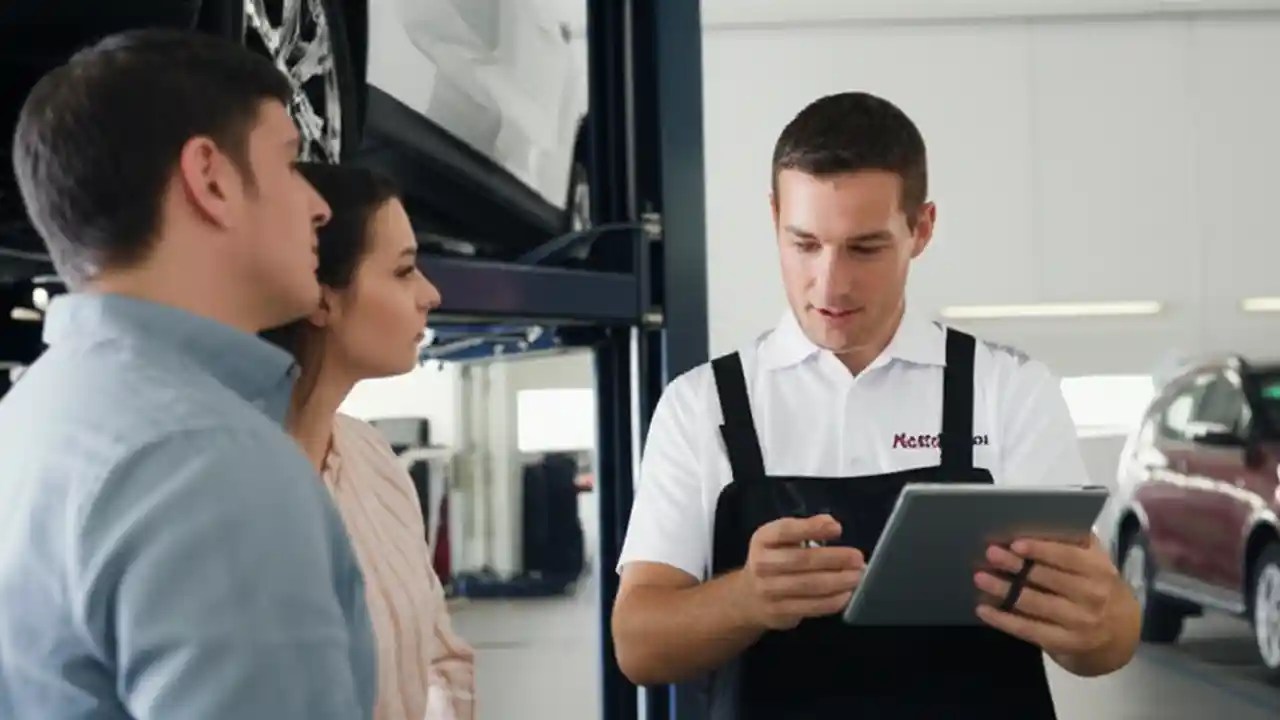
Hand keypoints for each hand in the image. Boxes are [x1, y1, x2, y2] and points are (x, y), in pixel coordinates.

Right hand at [741, 514, 864, 630]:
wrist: (749, 597)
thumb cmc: (775, 560)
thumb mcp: (782, 539)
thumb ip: (806, 528)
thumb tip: (832, 524)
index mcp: (763, 540)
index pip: (786, 531)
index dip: (812, 528)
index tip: (837, 529)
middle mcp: (762, 564)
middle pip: (801, 560)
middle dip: (834, 559)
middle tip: (858, 558)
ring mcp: (769, 591)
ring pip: (809, 585)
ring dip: (838, 581)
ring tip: (857, 576)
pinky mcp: (780, 612)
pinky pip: (812, 607)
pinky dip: (833, 600)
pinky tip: (847, 593)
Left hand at [973, 534, 1119, 655]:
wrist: (1121, 634)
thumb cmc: (1097, 586)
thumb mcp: (1094, 562)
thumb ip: (1072, 543)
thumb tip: (1031, 524)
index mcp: (1099, 569)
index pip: (1068, 556)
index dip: (1041, 549)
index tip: (1016, 543)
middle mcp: (1092, 595)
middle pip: (1047, 578)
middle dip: (1015, 565)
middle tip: (990, 554)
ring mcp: (1079, 622)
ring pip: (1034, 603)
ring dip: (1003, 589)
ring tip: (980, 577)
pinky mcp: (1065, 644)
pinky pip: (1028, 630)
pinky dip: (1003, 619)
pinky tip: (983, 609)